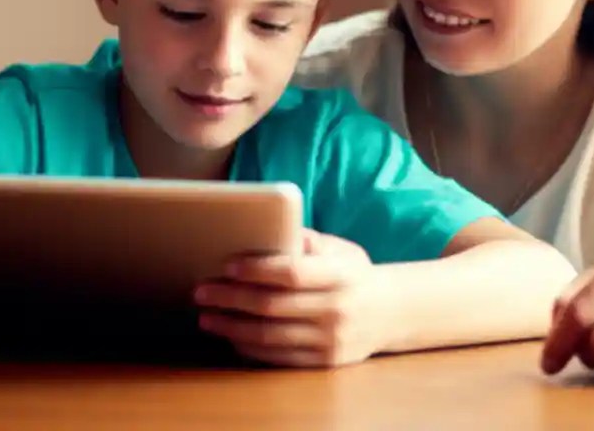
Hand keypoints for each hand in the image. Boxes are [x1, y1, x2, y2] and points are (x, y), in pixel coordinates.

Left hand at [194, 229, 389, 366]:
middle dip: (231, 298)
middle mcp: (337, 309)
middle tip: (201, 292)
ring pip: (270, 336)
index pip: (292, 273)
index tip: (226, 265)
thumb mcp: (340, 249)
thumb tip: (265, 229)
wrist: (392, 312)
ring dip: (231, 327)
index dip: (257, 270)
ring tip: (206, 317)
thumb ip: (305, 240)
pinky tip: (230, 336)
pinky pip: (278, 357)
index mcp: (341, 275)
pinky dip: (249, 347)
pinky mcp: (324, 363)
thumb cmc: (354, 274)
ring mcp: (331, 340)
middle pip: (273, 306)